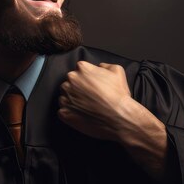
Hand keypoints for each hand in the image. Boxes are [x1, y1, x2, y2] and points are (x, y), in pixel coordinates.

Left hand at [58, 61, 169, 182]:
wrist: (119, 118)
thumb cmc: (119, 95)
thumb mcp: (118, 71)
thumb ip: (105, 65)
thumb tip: (99, 67)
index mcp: (82, 69)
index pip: (80, 70)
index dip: (87, 78)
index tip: (93, 85)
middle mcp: (70, 81)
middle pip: (70, 82)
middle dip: (78, 88)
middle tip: (90, 97)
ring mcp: (65, 97)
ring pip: (65, 96)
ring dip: (73, 100)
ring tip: (87, 107)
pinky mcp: (64, 113)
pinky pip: (63, 111)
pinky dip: (71, 113)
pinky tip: (82, 115)